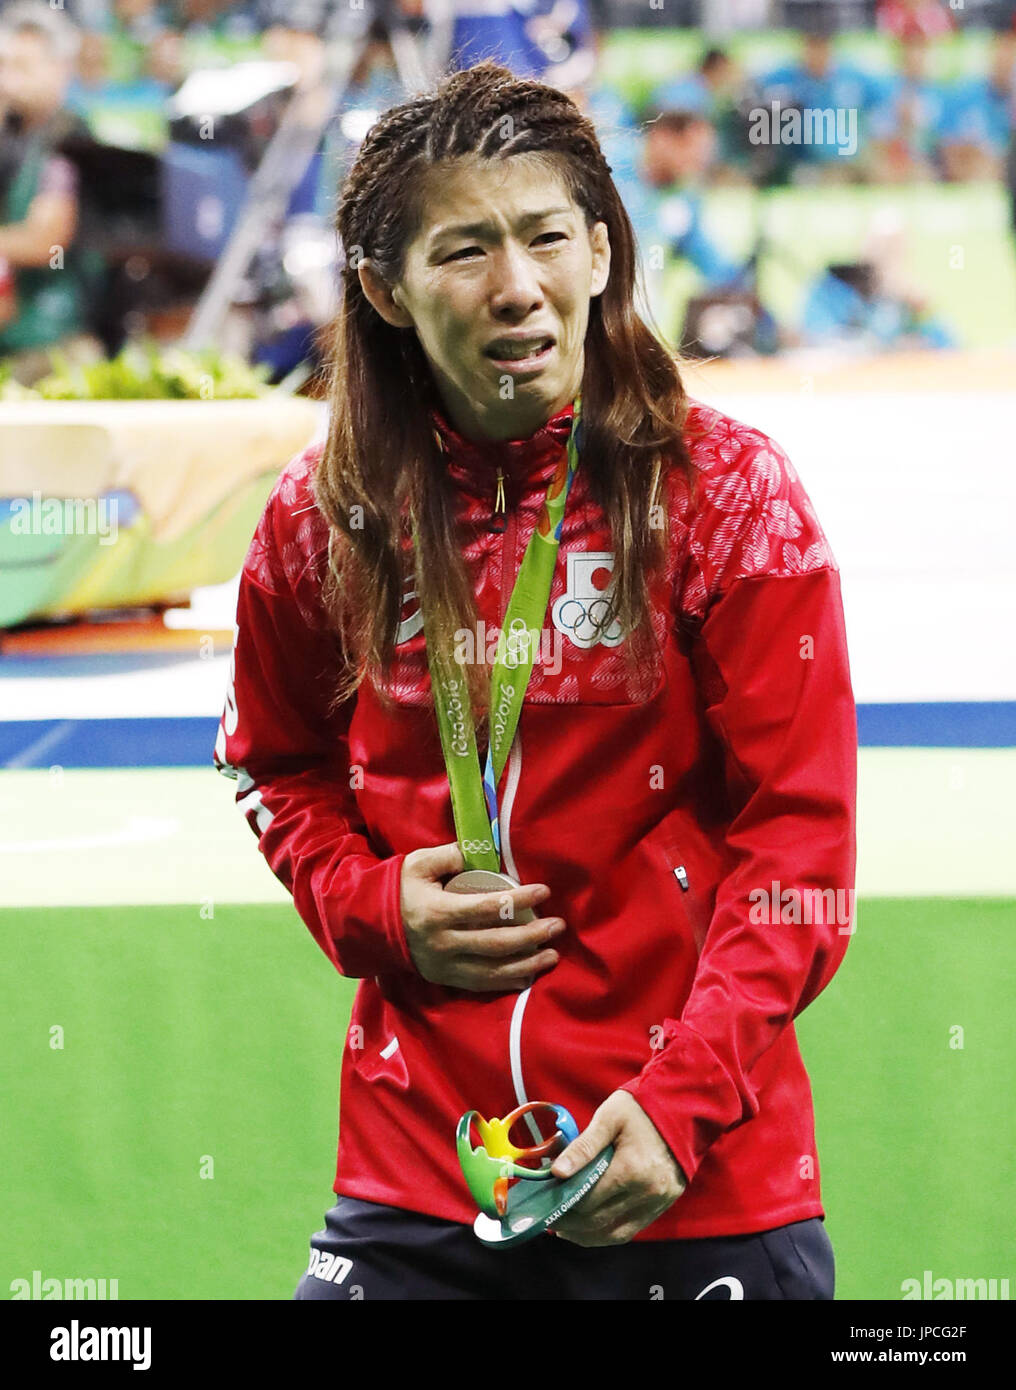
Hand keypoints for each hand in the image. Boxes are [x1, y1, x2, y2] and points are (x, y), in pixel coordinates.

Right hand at [399, 842, 566, 991]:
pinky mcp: (444, 978)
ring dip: (526, 964)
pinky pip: (481, 985)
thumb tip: (481, 853)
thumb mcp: (418, 863)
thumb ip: (450, 855)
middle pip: (496, 944)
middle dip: (532, 936)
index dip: (519, 900)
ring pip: (492, 971)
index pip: (488, 907)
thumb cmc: (400, 888)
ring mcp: (444, 965)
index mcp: (439, 912)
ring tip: (553, 955)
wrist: (370, 924)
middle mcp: (444, 943)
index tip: (544, 891)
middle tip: (557, 926)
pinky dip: (507, 982)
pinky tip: (529, 976)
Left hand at [548, 1091, 686, 1246]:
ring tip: (564, 1228)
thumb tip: (557, 1172)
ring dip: (587, 1235)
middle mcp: (646, 1193)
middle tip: (548, 1218)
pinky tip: (591, 1227)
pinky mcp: (665, 1204)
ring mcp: (658, 1202)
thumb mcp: (609, 1117)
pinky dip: (608, 1232)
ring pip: (615, 1233)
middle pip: (598, 1221)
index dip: (562, 1206)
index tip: (544, 1205)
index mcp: (631, 1169)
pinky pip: (632, 1229)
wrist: (682, 1108)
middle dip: (569, 1223)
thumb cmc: (642, 1108)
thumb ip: (583, 1147)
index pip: (587, 1200)